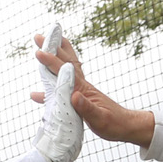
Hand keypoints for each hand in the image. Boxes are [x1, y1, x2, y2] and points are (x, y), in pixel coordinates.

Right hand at [33, 33, 155, 147]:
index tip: (39, 53)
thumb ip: (86, 108)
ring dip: (54, 57)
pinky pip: (64, 84)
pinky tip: (40, 92)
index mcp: (83, 89)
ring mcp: (80, 90)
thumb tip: (74, 96)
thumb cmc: (113, 123)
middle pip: (64, 62)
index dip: (51, 62)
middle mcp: (81, 85)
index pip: (65, 72)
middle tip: (38, 36)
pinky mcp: (80, 97)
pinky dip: (53, 83)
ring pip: (65, 69)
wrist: (124, 125)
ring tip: (43, 47)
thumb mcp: (100, 118)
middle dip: (51, 49)